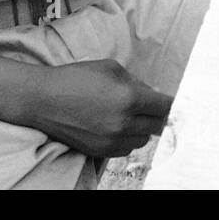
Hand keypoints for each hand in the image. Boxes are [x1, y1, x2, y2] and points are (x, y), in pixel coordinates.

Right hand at [30, 59, 172, 157]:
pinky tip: (118, 126)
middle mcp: (123, 123)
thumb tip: (151, 94)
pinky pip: (126, 149)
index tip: (174, 102)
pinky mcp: (100, 151)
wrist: (44, 99)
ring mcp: (111, 140)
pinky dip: (127, 139)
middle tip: (152, 108)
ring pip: (142, 140)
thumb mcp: (111, 68)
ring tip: (130, 115)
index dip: (171, 103)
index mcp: (129, 98)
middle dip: (157, 115)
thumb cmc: (77, 77)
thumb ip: (136, 82)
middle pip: (157, 126)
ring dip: (142, 128)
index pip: (164, 106)